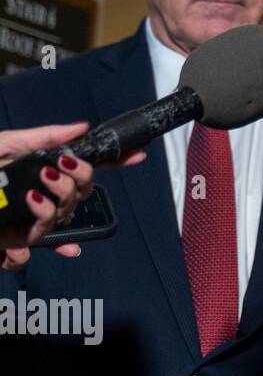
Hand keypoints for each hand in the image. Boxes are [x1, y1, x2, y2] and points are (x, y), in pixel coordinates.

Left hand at [0, 122, 143, 271]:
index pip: (83, 169)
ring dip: (53, 207)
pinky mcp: (9, 241)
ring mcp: (26, 221)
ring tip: (33, 195)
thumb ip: (44, 138)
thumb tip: (79, 127)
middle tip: (57, 170)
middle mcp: (40, 198)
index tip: (136, 154)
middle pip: (79, 195)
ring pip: (60, 219)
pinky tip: (36, 243)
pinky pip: (30, 248)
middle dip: (76, 182)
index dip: (113, 163)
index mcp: (42, 174)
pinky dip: (33, 245)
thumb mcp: (7, 145)